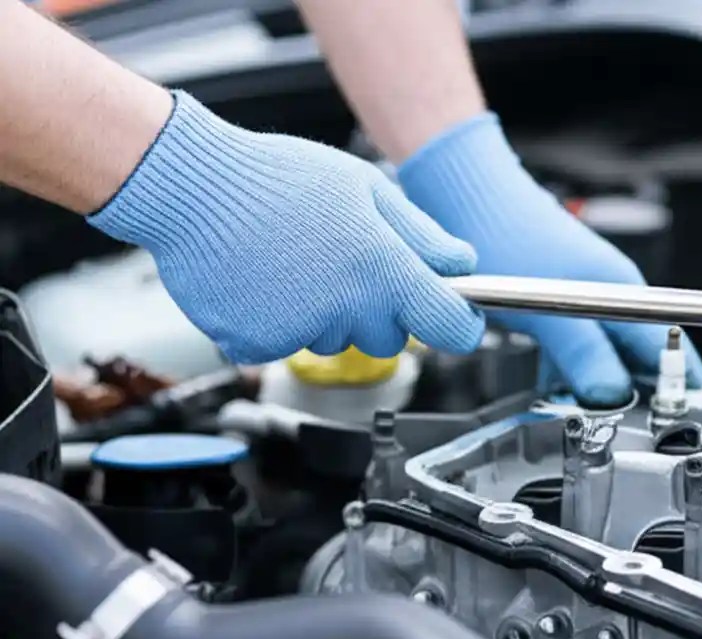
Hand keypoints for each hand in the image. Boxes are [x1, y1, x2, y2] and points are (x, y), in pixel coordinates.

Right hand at [87, 92, 483, 363]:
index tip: (460, 319)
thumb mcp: (365, 189)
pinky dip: (278, 322)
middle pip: (390, 339)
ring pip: (335, 342)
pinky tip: (263, 280)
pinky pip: (284, 346)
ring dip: (325, 314)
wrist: (189, 185)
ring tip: (294, 261)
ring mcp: (298, 331)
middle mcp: (344, 308)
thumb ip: (420, 234)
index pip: (448, 324)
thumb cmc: (277, 178)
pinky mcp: (256, 345)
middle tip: (346, 264)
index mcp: (380, 269)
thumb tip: (462, 264)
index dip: (461, 324)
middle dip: (380, 311)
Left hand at [398, 112, 701, 405]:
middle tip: (631, 430)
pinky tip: (551, 387)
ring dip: (596, 386)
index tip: (683, 419)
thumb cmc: (507, 233)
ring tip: (589, 417)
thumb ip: (583, 352)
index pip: (671, 346)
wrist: (465, 192)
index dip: (680, 385)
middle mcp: (612, 293)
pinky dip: (567, 370)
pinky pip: (574, 346)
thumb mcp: (548, 307)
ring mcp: (584, 296)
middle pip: (640, 355)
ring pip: (604, 354)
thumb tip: (611, 395)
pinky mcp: (557, 301)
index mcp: (624, 291)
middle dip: (639, 395)